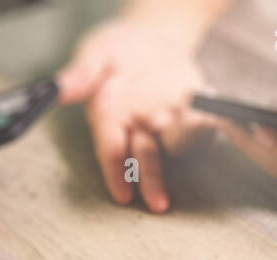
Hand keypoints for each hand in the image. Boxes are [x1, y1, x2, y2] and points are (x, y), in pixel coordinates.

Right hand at [57, 18, 214, 212]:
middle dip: (152, 181)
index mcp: (110, 117)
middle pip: (145, 158)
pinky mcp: (192, 113)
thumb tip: (58, 90)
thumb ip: (81, 73)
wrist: (152, 39)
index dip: (116, 175)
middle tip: (160, 205)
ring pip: (176, 144)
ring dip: (185, 145)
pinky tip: (218, 118)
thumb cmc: (118, 50)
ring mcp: (167, 123)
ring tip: (195, 140)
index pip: (111, 152)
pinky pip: (203, 123)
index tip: (123, 196)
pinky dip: (210, 123)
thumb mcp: (96, 52)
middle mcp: (139, 128)